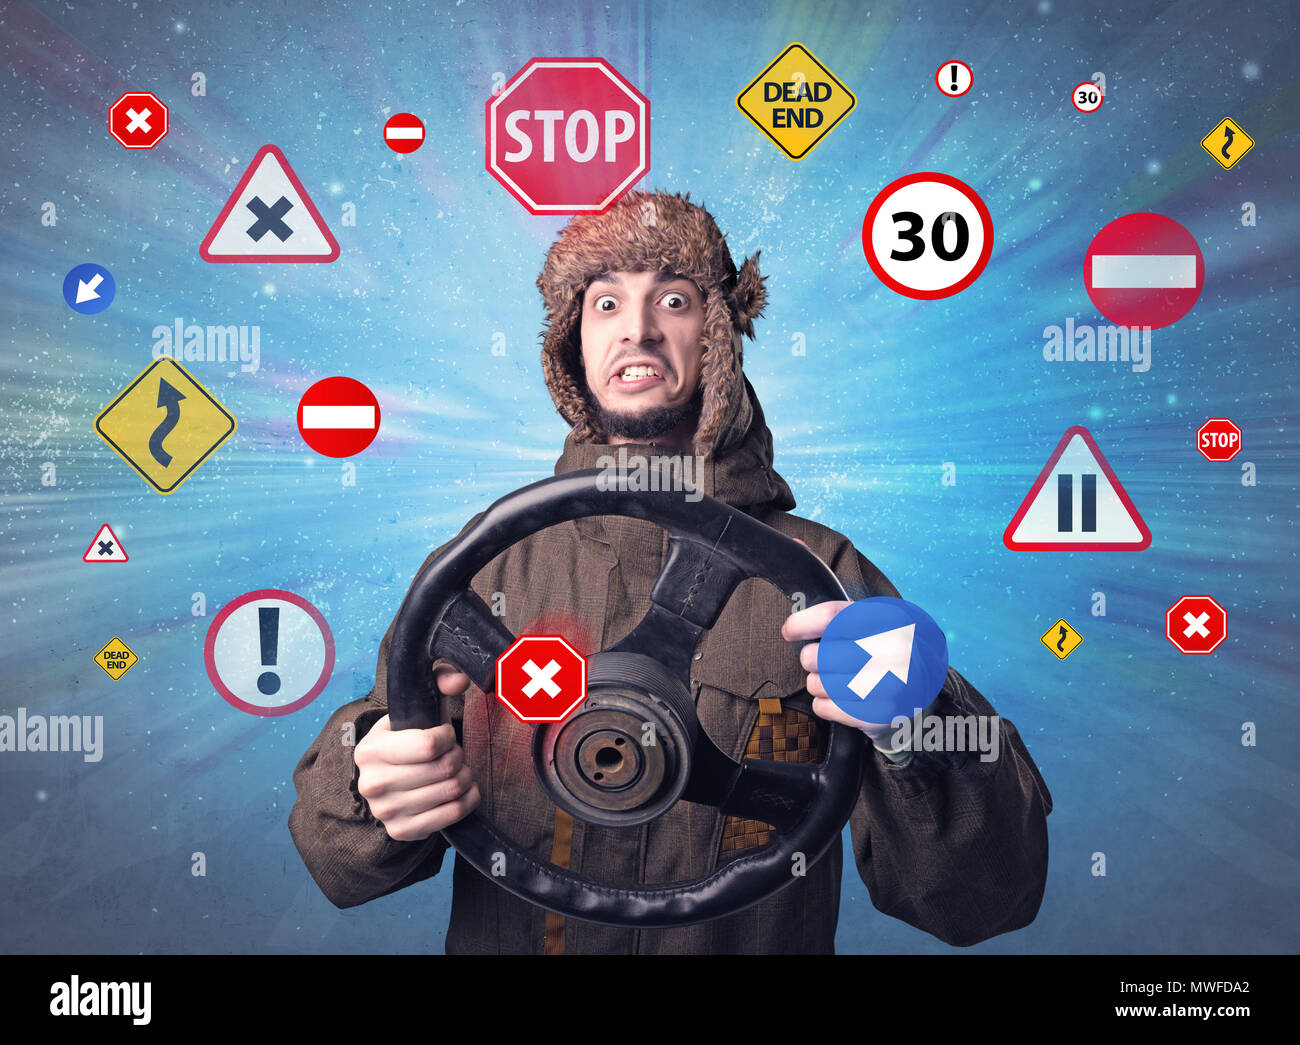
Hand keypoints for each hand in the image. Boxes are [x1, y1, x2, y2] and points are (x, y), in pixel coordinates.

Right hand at [354, 663, 480, 840]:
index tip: (444, 735)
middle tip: (454, 754)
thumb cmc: (407, 740)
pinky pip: (453, 814)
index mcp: (370, 750)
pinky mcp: (401, 831)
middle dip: (458, 756)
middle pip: (444, 768)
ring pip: (451, 790)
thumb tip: (459, 679)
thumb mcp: (415, 709)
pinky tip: (465, 789)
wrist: (388, 779)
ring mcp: (385, 811)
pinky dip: (469, 799)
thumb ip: (437, 681)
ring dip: (465, 776)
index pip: (429, 744)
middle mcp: (372, 784)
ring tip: (457, 770)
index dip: (448, 737)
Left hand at [781, 598, 901, 748]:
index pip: (830, 617)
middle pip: (819, 655)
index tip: (789, 632)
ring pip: (819, 684)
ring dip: (817, 684)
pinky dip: (824, 704)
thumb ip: (832, 618)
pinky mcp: (881, 714)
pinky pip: (826, 708)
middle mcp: (895, 648)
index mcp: (889, 619)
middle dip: (811, 660)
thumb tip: (790, 628)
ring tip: (832, 681)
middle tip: (820, 661)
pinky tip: (839, 698)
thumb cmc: (881, 649)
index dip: (801, 624)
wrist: (918, 686)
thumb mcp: (867, 622)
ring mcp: (891, 683)